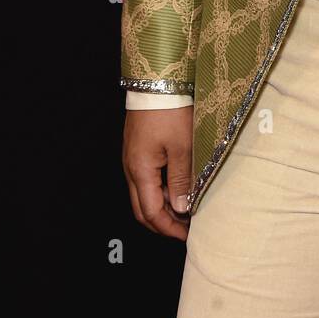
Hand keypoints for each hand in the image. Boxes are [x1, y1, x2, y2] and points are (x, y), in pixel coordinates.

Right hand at [122, 105, 193, 240]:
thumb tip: (182, 208)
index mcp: (140, 171)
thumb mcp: (183, 147)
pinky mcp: (138, 148)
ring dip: (163, 207)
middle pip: (142, 209)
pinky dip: (161, 190)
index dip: (169, 228)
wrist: (157, 81)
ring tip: (186, 208)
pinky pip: (146, 179)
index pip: (151, 213)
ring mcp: (133, 158)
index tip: (187, 236)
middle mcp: (131, 168)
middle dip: (163, 223)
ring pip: (143, 194)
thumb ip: (181, 180)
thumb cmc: (170, 111)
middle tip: (185, 229)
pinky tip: (178, 187)